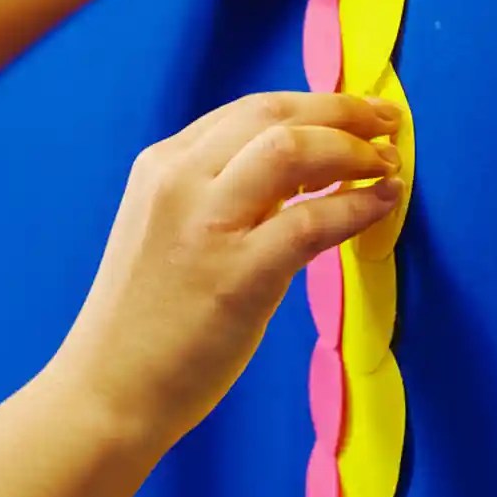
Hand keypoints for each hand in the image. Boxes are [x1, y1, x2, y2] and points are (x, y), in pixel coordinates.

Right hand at [50, 93, 402, 445]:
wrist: (108, 391)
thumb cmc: (146, 319)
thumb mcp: (167, 230)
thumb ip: (218, 194)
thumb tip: (303, 173)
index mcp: (162, 166)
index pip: (251, 110)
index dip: (316, 104)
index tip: (356, 114)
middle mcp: (179, 181)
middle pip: (276, 114)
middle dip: (343, 111)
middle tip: (388, 124)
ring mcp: (205, 227)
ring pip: (293, 151)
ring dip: (353, 150)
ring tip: (387, 165)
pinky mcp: (237, 276)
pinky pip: (312, 221)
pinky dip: (356, 206)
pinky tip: (380, 205)